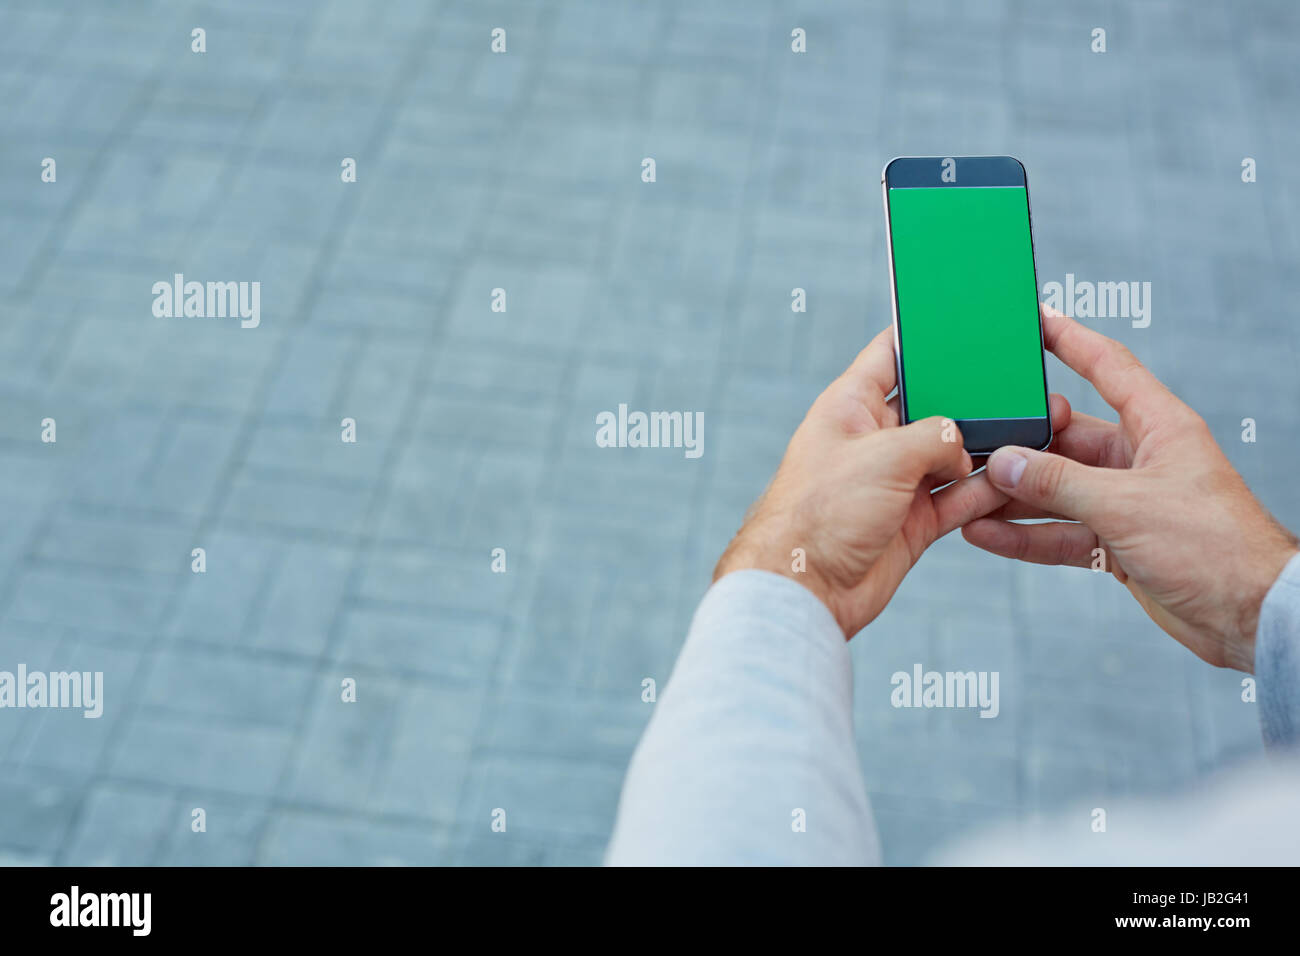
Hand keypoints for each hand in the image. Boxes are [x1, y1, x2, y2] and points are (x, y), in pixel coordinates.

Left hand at [714, 327, 1068, 637]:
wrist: (805, 588)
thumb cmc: (822, 512)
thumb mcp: (884, 454)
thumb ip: (935, 436)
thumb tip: (965, 450)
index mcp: (851, 405)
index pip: (891, 354)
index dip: (925, 335)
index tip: (964, 319)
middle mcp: (874, 439)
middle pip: (934, 404)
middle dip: (973, 396)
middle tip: (1018, 384)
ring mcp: (896, 481)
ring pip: (954, 453)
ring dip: (989, 447)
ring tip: (1033, 430)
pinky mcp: (914, 520)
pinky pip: (960, 497)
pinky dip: (987, 491)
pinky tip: (1016, 477)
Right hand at [963, 304, 1298, 671]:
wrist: (1249, 616)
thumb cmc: (1217, 548)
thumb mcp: (1128, 506)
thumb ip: (1060, 484)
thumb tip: (1009, 463)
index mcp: (1159, 427)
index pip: (1109, 368)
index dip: (1071, 340)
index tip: (1035, 321)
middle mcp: (1141, 459)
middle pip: (1066, 440)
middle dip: (1020, 445)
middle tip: (976, 443)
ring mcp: (1126, 502)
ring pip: (1055, 490)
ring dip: (1014, 497)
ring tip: (968, 497)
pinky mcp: (1117, 543)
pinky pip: (1059, 531)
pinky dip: (1025, 535)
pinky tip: (989, 534)